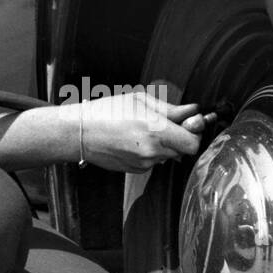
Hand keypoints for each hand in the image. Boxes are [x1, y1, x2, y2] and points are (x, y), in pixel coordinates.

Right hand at [67, 91, 213, 171]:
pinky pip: (153, 161)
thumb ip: (170, 109)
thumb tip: (193, 111)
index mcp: (156, 131)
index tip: (188, 122)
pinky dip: (151, 152)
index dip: (194, 132)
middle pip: (183, 150)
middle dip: (179, 137)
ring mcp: (144, 164)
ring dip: (164, 144)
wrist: (79, 133)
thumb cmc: (106, 112)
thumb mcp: (140, 101)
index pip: (193, 143)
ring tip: (143, 129)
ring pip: (168, 156)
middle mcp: (152, 152)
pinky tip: (134, 139)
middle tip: (165, 122)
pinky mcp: (136, 170)